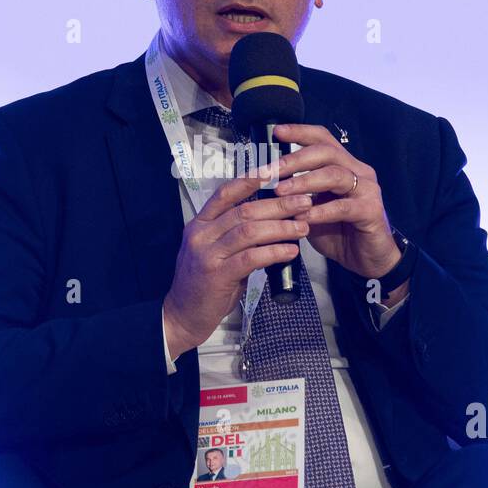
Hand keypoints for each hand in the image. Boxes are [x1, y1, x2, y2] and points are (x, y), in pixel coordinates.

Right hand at [162, 172, 314, 359]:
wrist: (183, 315)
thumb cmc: (204, 284)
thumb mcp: (215, 252)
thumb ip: (236, 236)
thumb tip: (271, 222)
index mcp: (200, 224)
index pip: (225, 194)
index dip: (250, 181)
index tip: (275, 172)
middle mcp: (201, 234)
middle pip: (244, 211)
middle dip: (278, 204)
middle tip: (304, 201)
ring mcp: (207, 254)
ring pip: (249, 231)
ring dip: (281, 227)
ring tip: (303, 226)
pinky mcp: (216, 275)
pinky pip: (251, 258)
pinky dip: (274, 252)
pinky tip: (291, 251)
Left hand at [261, 124, 403, 289]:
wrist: (368, 259)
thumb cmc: (340, 232)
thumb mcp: (312, 209)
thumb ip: (297, 194)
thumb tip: (267, 184)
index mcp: (344, 166)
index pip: (322, 140)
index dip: (300, 132)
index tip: (277, 132)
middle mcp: (358, 172)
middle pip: (327, 152)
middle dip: (295, 159)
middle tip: (272, 170)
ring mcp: (367, 190)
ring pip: (335, 175)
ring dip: (304, 182)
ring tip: (281, 192)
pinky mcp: (371, 211)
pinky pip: (343, 207)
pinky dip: (320, 211)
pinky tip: (303, 217)